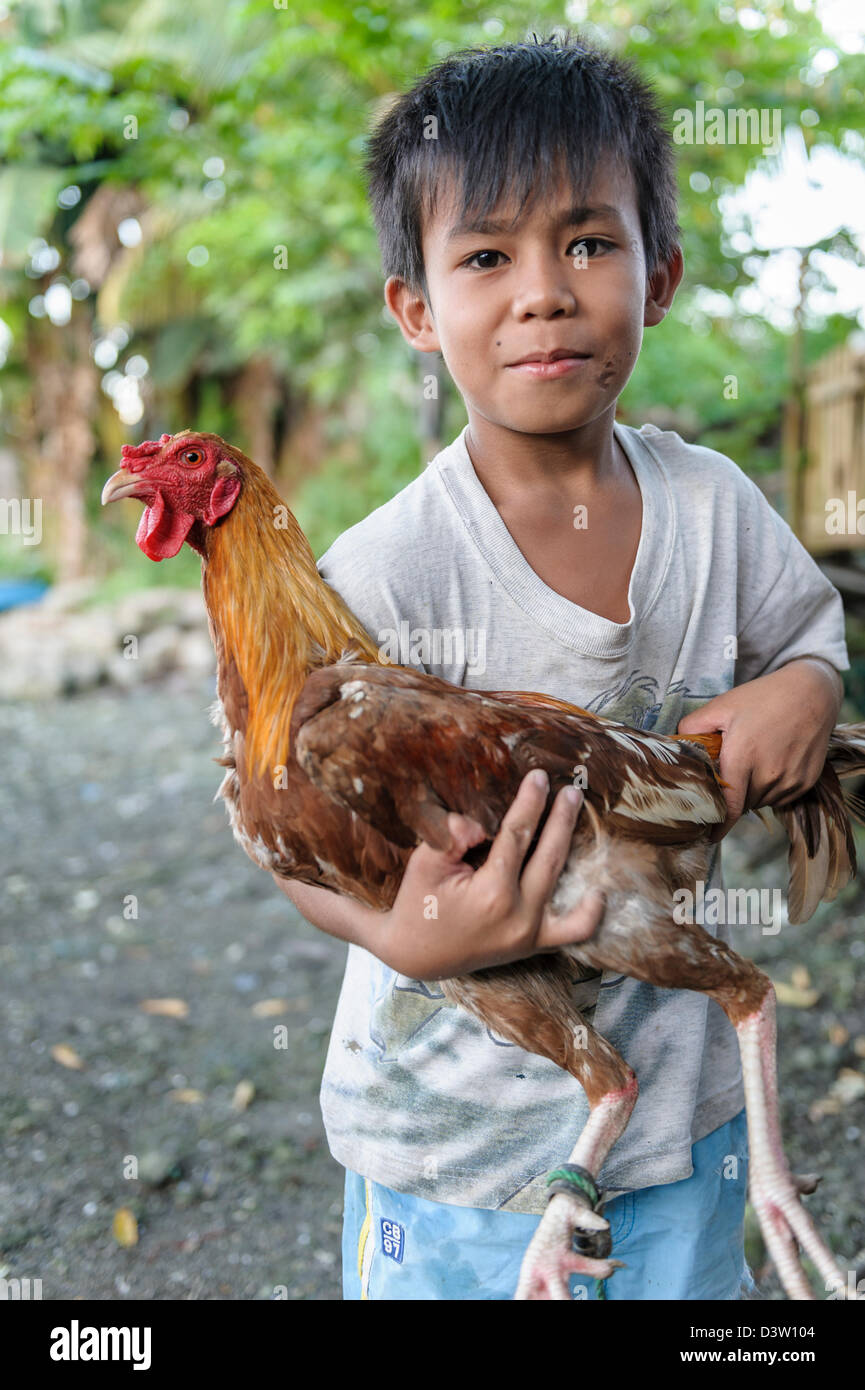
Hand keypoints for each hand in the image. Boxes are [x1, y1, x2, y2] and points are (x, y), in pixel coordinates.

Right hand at [376, 768, 604, 979]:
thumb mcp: (424, 863)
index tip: (539, 777)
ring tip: (579, 825)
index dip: (530, 803)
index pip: (517, 836)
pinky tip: (597, 888)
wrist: (416, 955)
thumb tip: (477, 823)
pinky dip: (590, 912)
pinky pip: (574, 931)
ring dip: (574, 849)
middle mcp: (518, 915)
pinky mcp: (533, 945)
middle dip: (561, 818)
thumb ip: (451, 836)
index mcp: (491, 893)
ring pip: (566, 887)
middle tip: (571, 791)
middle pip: (550, 856)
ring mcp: (530, 934)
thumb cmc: (417, 903)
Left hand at [677, 658, 842, 842]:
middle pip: (742, 803)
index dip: (718, 826)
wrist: (811, 692)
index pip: (729, 806)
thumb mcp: (722, 705)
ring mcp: (790, 780)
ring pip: (761, 802)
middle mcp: (769, 773)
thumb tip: (675, 745)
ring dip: (751, 792)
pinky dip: (771, 789)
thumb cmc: (763, 697)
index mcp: (744, 756)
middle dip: (732, 796)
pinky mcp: (805, 782)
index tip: (707, 836)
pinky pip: (780, 797)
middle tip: (730, 773)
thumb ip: (693, 727)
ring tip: (752, 763)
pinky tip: (770, 764)